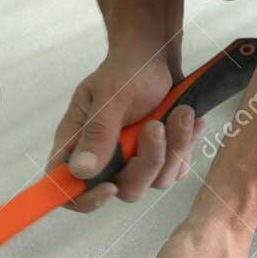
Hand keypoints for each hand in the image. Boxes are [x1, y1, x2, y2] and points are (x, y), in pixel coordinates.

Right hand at [49, 50, 203, 211]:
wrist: (158, 57)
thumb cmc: (128, 70)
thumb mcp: (112, 96)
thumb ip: (98, 133)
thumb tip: (81, 170)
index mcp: (78, 143)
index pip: (68, 188)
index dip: (85, 200)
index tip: (110, 187)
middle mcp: (105, 157)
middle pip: (124, 189)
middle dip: (148, 161)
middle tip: (157, 126)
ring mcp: (133, 160)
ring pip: (156, 181)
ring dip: (173, 147)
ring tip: (180, 113)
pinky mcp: (160, 158)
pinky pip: (176, 170)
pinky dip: (185, 146)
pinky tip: (188, 121)